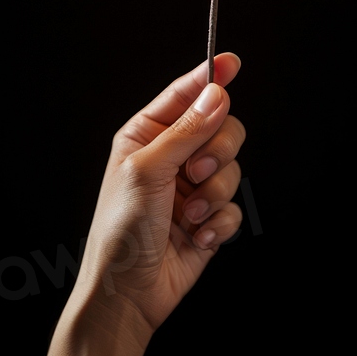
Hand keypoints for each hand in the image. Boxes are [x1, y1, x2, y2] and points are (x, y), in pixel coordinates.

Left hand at [69, 53, 244, 348]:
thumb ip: (186, 131)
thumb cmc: (121, 230)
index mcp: (147, 135)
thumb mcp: (148, 171)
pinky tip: (198, 235)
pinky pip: (235, 206)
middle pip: (222, 127)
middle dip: (217, 151)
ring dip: (214, 194)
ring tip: (189, 214)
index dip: (210, 76)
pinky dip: (220, 222)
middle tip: (196, 171)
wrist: (127, 293)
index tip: (232, 61)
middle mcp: (172, 156)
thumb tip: (217, 94)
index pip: (185, 94)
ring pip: (233, 168)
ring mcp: (192, 187)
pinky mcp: (209, 217)